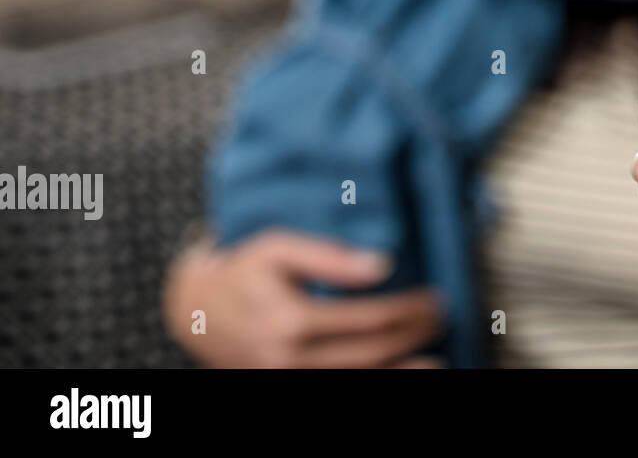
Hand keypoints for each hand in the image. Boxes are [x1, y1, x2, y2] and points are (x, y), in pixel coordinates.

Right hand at [162, 229, 442, 367]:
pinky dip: (373, 384)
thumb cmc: (244, 271)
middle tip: (441, 319)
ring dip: (402, 373)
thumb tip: (383, 266)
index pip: (369, 320)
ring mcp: (286, 382)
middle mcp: (289, 360)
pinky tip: (399, 376)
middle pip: (371, 354)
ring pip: (358, 383)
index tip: (434, 298)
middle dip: (412, 337)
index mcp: (292, 320)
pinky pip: (336, 392)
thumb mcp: (280, 248)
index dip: (409, 311)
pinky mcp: (284, 389)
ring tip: (436, 362)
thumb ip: (330, 258)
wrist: (193, 311)